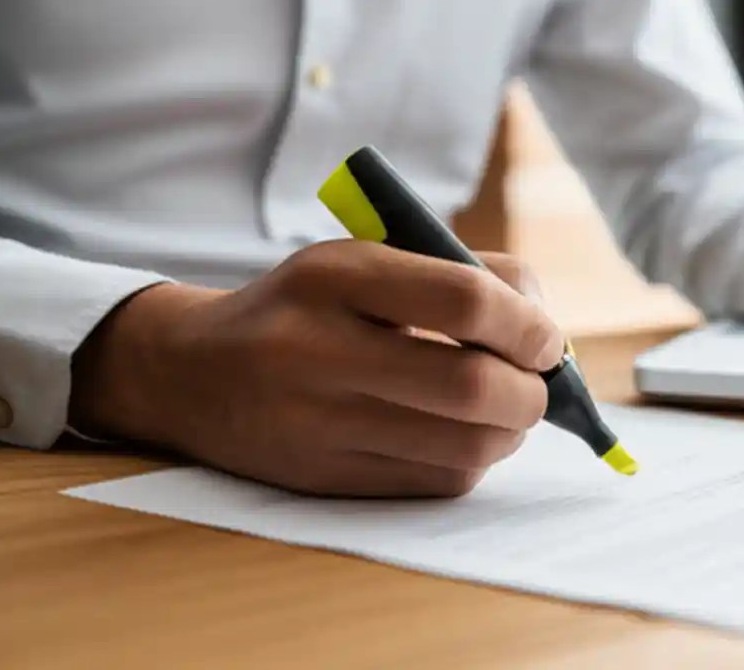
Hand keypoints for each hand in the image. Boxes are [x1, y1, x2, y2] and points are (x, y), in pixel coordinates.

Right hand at [69, 241, 563, 496]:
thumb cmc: (307, 308)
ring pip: (462, 446)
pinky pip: (436, 482)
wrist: (193, 373)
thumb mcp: (364, 261)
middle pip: (470, 386)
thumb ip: (459, 276)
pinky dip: (472, 461)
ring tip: (507, 410)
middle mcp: (317, 350)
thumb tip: (550, 337)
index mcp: (334, 275)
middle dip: (531, 392)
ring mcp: (317, 424)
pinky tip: (462, 437)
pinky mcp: (324, 480)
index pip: (464, 299)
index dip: (528, 325)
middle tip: (538, 385)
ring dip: (510, 432)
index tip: (546, 339)